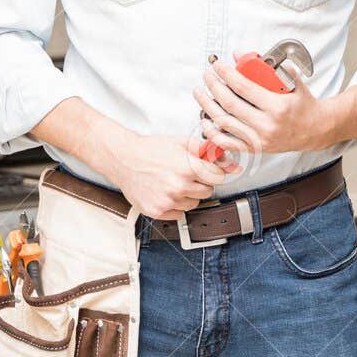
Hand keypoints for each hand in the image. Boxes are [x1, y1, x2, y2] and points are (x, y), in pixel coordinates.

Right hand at [102, 132, 237, 219]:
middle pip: (207, 191)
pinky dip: (175, 206)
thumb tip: (232, 164)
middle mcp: (179, 186)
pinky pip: (179, 214)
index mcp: (189, 168)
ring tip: (173, 182)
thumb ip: (209, 152)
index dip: (211, 171)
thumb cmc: (151, 149)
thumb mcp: (182, 142)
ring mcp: (168, 201)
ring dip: (188, 195)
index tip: (203, 168)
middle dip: (200, 183)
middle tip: (185, 174)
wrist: (124, 159)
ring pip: (194, 204)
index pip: (218, 177)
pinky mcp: (157, 212)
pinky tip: (165, 192)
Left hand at [193, 53, 327, 156]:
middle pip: (230, 104)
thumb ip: (269, 67)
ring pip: (224, 122)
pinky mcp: (254, 149)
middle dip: (214, 87)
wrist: (315, 131)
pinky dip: (212, 132)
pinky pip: (227, 142)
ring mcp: (259, 140)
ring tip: (200, 92)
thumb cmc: (303, 104)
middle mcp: (266, 125)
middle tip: (207, 75)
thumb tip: (239, 54)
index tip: (217, 64)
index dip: (226, 74)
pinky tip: (205, 119)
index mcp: (277, 107)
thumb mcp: (293, 82)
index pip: (243, 87)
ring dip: (207, 106)